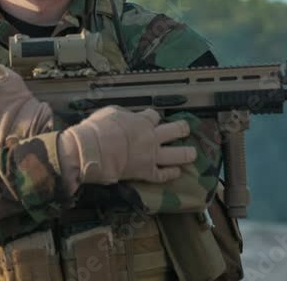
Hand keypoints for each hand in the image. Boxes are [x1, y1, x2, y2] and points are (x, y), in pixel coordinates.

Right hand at [57, 106, 195, 193]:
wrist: (93, 151)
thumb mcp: (110, 112)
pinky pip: (163, 175)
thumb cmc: (98, 129)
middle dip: (182, 129)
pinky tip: (177, 172)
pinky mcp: (146, 172)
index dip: (153, 117)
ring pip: (177, 154)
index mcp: (142, 121)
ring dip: (187, 153)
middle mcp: (152, 137)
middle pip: (176, 130)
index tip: (151, 119)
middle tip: (185, 129)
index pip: (155, 115)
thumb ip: (123, 115)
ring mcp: (152, 156)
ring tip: (193, 153)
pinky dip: (171, 174)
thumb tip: (126, 117)